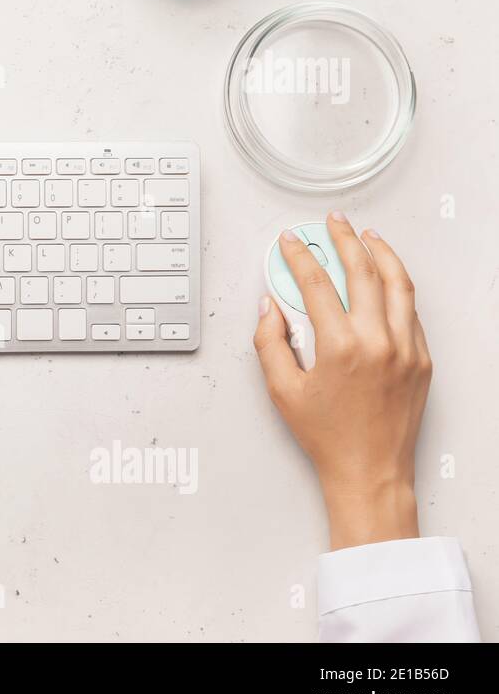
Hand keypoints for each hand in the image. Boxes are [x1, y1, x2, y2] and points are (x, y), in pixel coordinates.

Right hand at [253, 212, 431, 550]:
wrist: (370, 470)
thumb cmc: (327, 437)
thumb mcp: (282, 390)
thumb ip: (270, 342)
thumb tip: (270, 308)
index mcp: (341, 347)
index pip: (317, 285)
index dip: (299, 257)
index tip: (290, 242)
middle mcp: (379, 342)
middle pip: (364, 272)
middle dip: (345, 240)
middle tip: (333, 223)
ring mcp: (407, 349)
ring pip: (399, 285)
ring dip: (382, 254)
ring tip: (368, 237)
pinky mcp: (422, 359)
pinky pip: (412, 311)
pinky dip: (398, 287)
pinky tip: (386, 278)